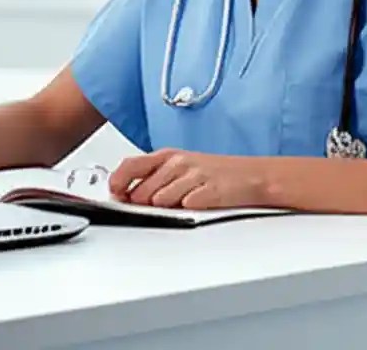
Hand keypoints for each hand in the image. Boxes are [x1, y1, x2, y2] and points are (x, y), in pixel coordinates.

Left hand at [108, 149, 267, 209]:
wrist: (251, 176)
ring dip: (167, 208)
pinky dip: (187, 211)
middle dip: (145, 204)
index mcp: (168, 156)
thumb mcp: (180, 168)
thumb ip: (153, 177)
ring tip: (183, 202)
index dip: (118, 182)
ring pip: (159, 201)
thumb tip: (126, 193)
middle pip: (141, 192)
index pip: (130, 166)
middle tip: (162, 203)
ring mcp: (193, 176)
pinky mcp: (207, 191)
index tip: (115, 193)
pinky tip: (197, 204)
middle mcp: (178, 163)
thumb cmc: (215, 173)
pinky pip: (184, 207)